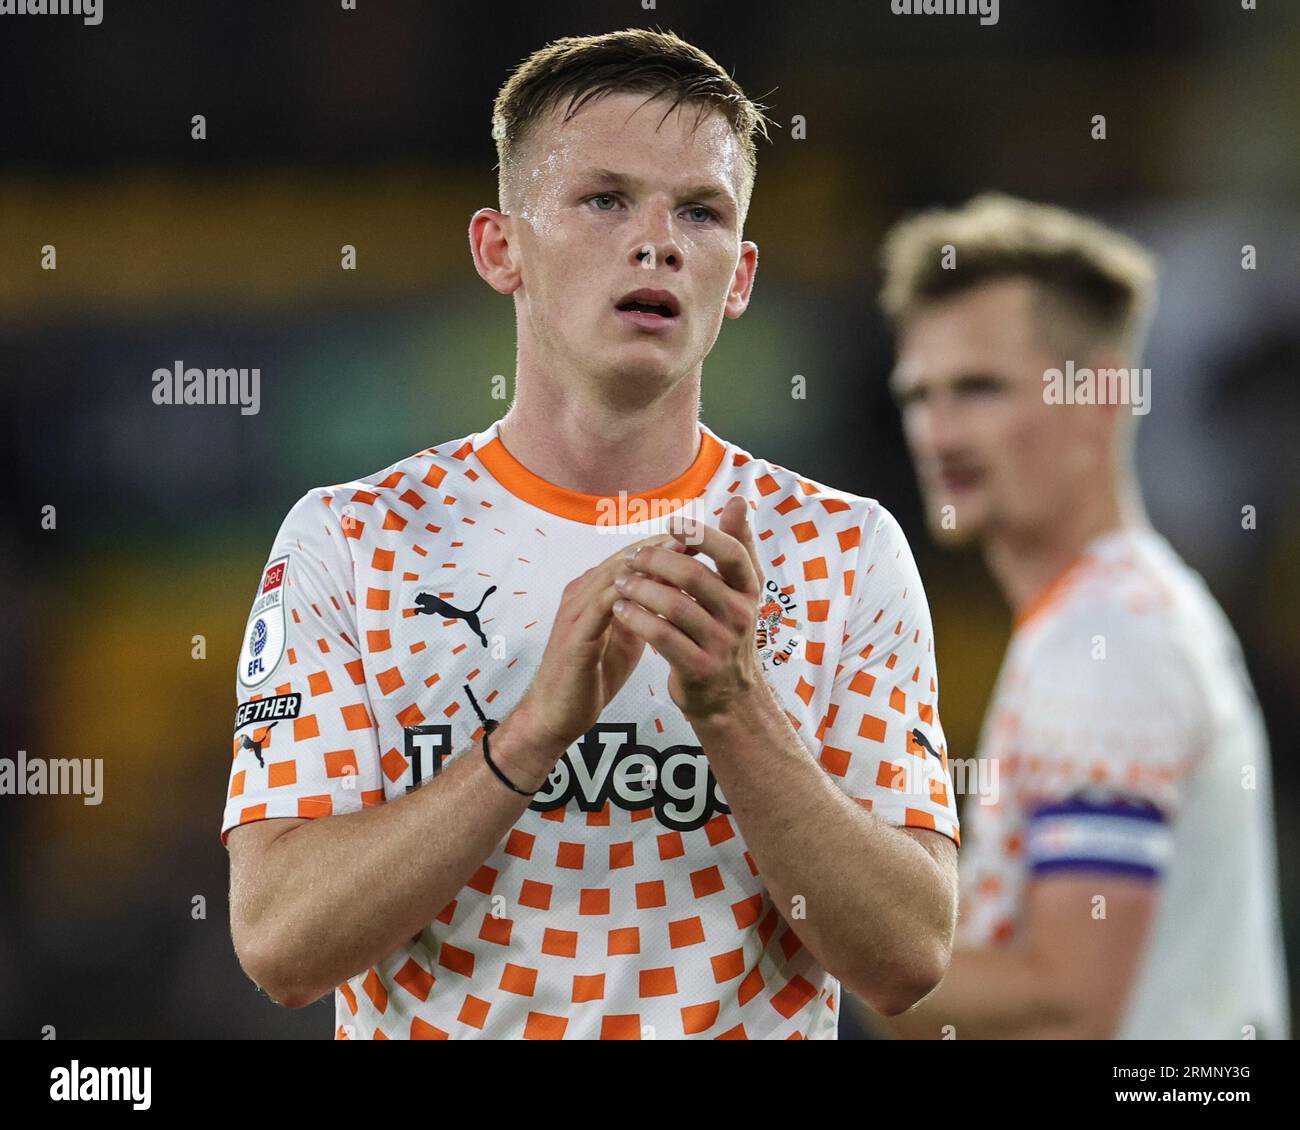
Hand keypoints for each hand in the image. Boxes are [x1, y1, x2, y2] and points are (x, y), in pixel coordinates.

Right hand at [518, 531, 693, 749]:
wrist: (557, 713)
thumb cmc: (592, 676)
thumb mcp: (625, 637)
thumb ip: (642, 612)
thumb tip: (673, 593)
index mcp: (592, 591)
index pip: (629, 558)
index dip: (662, 546)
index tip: (697, 538)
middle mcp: (581, 593)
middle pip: (623, 558)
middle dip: (660, 547)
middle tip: (695, 536)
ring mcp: (575, 611)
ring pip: (614, 575)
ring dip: (649, 563)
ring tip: (681, 555)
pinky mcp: (575, 635)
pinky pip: (603, 606)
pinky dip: (630, 594)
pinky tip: (657, 590)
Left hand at [611, 495, 764, 719]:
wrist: (727, 697)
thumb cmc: (725, 633)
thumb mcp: (739, 592)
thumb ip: (737, 547)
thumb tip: (738, 501)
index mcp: (750, 591)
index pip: (732, 552)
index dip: (701, 534)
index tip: (671, 523)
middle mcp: (741, 616)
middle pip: (695, 576)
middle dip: (657, 561)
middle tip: (633, 557)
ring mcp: (721, 644)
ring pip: (674, 605)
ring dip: (640, 589)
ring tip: (620, 582)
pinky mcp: (699, 668)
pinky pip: (661, 636)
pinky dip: (637, 619)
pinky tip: (621, 611)